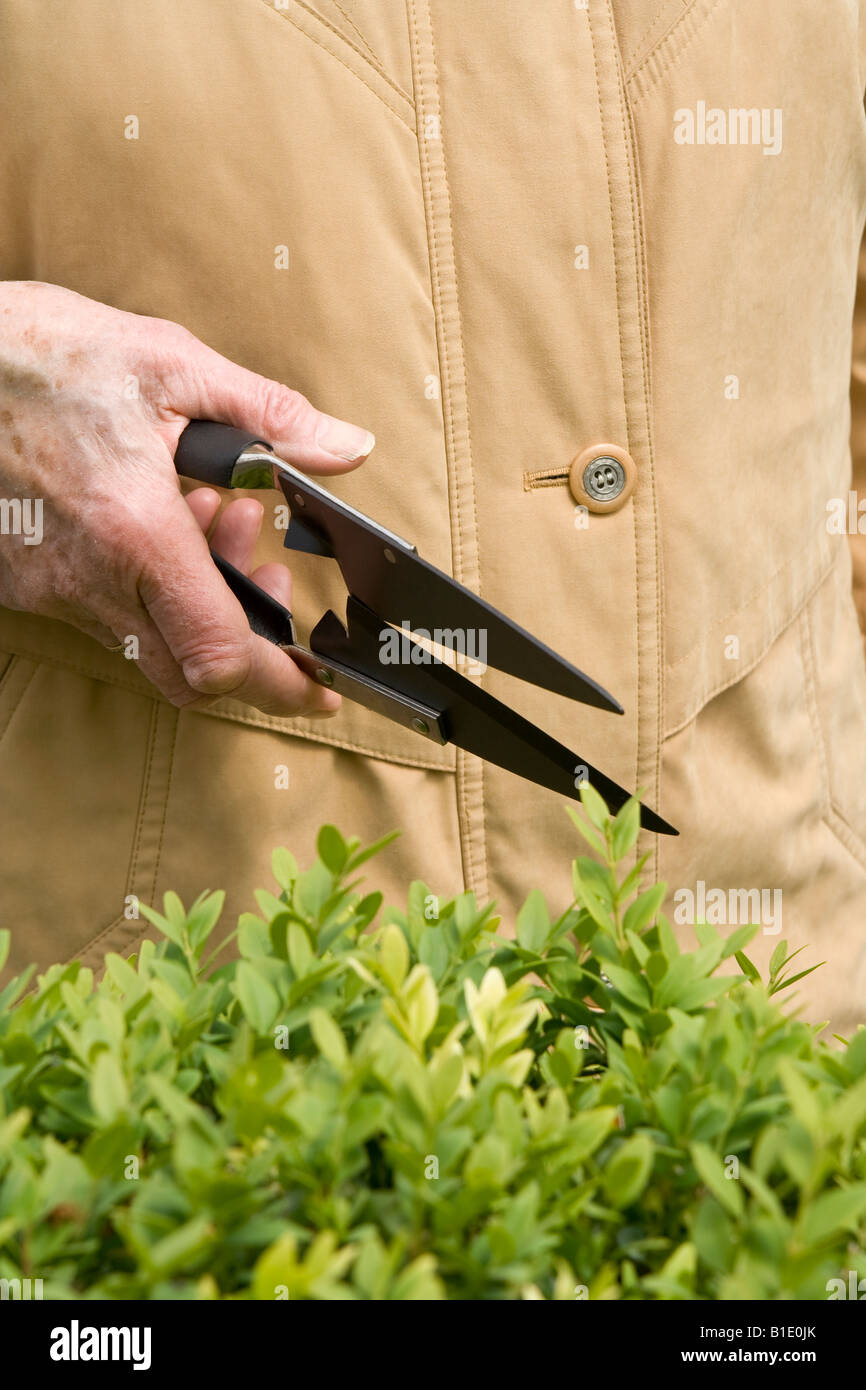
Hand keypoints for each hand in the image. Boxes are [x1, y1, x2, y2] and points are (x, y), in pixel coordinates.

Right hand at [0, 281, 375, 714]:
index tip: (321, 686)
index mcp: (135, 532)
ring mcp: (49, 590)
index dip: (283, 683)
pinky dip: (148, 584)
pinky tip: (156, 515)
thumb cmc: (37, 353)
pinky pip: (103, 614)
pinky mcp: (24, 584)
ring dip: (202, 597)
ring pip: (148, 642)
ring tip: (215, 511)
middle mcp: (88, 581)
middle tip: (270, 572)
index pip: (221, 654)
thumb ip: (268, 415)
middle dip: (250, 642)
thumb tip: (347, 447)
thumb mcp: (166, 363)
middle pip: (189, 674)